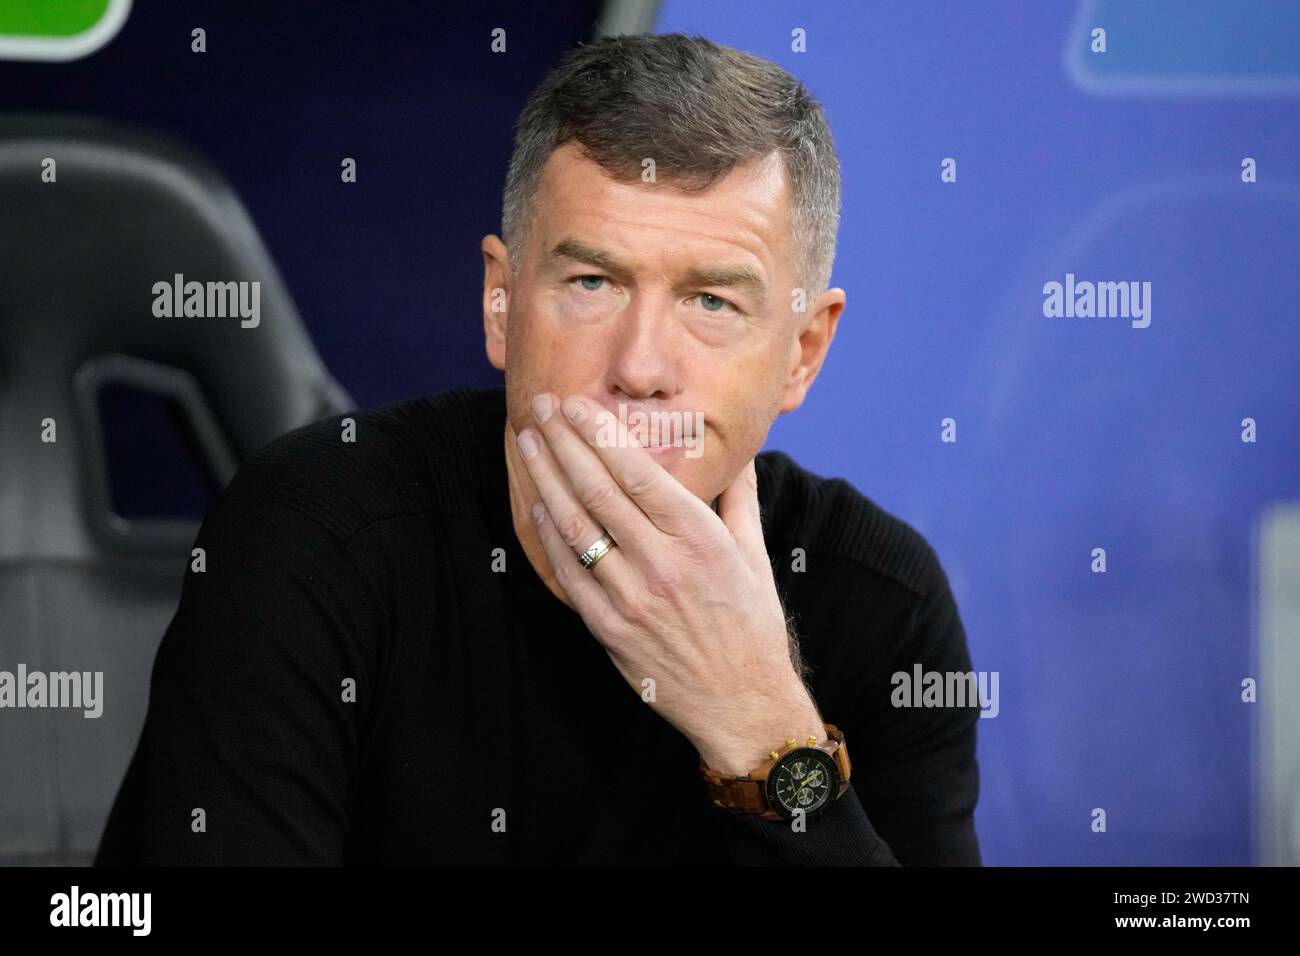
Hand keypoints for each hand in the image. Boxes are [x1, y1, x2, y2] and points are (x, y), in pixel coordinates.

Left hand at [517, 391, 823, 774]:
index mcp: (700, 538)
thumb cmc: (752, 625)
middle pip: (597, 489)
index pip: (636, 472)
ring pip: (576, 526)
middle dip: (563, 442)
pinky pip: (570, 574)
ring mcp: (631, 598)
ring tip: (528, 444)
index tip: (576, 403)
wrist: (743, 702)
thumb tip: (738, 454)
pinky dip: (549, 536)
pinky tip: (537, 505)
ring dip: (546, 479)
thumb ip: (740, 498)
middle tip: (540, 407)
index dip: (599, 433)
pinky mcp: (610, 629)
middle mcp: (662, 563)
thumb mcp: (754, 555)